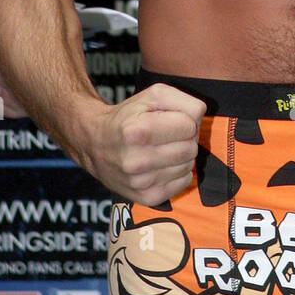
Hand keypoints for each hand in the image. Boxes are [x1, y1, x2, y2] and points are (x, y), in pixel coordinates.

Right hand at [85, 81, 206, 203]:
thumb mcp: (152, 96)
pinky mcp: (147, 198)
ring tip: (162, 149)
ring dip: (181, 156)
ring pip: (189, 166)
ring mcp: (141, 183)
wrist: (95, 144)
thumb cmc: (128, 117)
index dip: (183, 120)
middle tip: (166, 135)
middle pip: (191, 148)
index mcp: (136, 131)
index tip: (169, 120)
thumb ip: (183, 100)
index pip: (189, 125)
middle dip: (184, 138)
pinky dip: (178, 172)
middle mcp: (136, 161)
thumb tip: (200, 117)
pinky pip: (184, 183)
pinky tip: (161, 165)